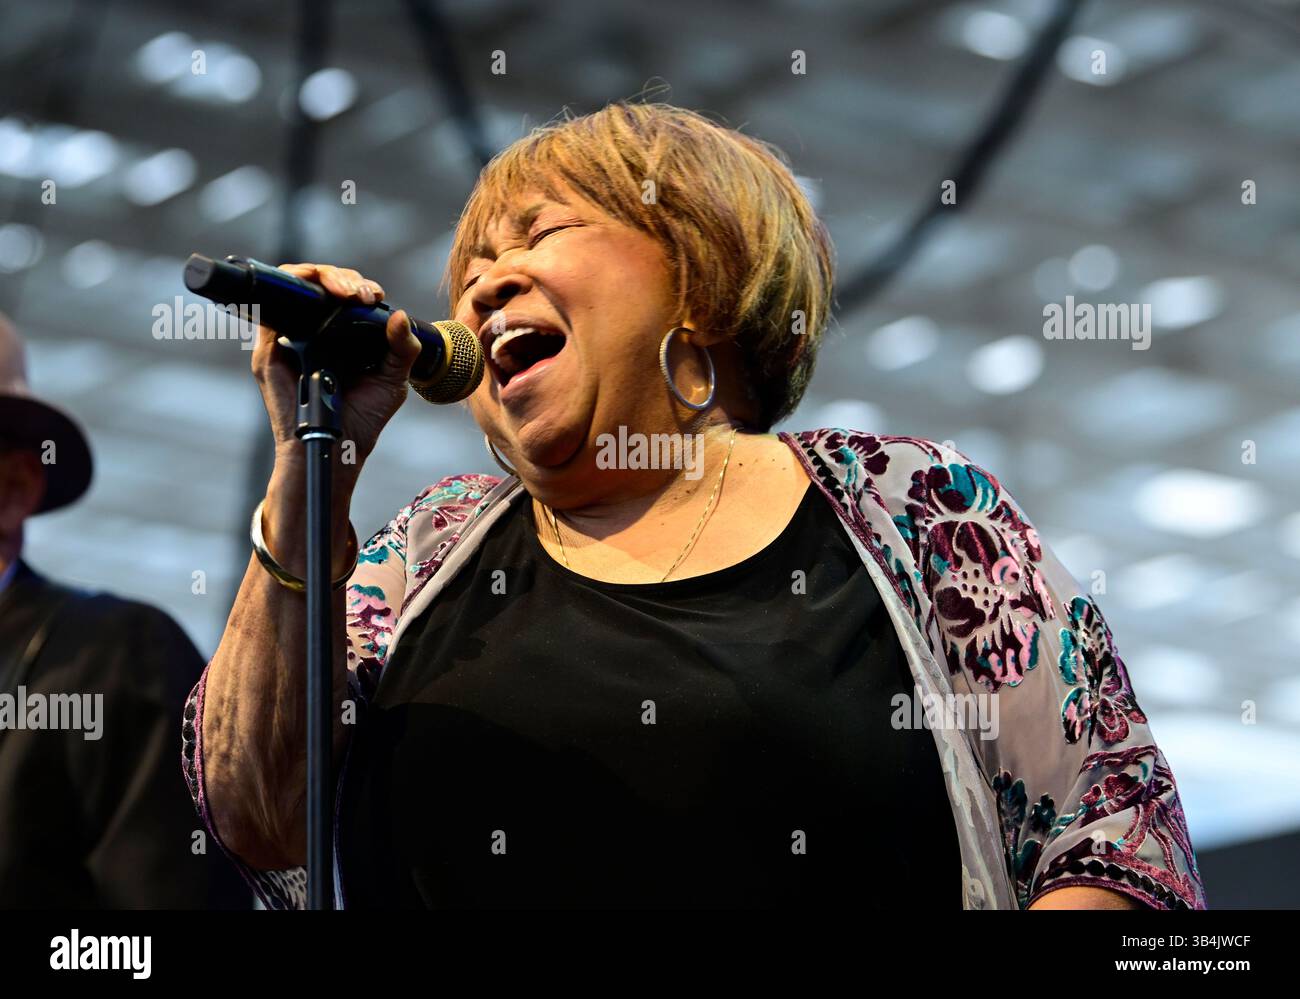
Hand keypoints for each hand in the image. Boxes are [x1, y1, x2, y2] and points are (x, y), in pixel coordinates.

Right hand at [250, 262, 421, 482]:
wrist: (337, 447)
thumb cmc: (363, 418)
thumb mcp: (392, 379)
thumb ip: (402, 349)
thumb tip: (400, 315)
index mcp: (342, 337)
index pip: (345, 295)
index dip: (359, 286)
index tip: (375, 296)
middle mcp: (314, 334)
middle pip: (320, 284)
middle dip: (343, 278)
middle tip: (361, 294)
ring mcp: (290, 339)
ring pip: (295, 287)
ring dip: (320, 276)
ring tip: (345, 291)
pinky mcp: (271, 349)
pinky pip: (272, 306)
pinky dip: (290, 287)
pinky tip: (313, 287)